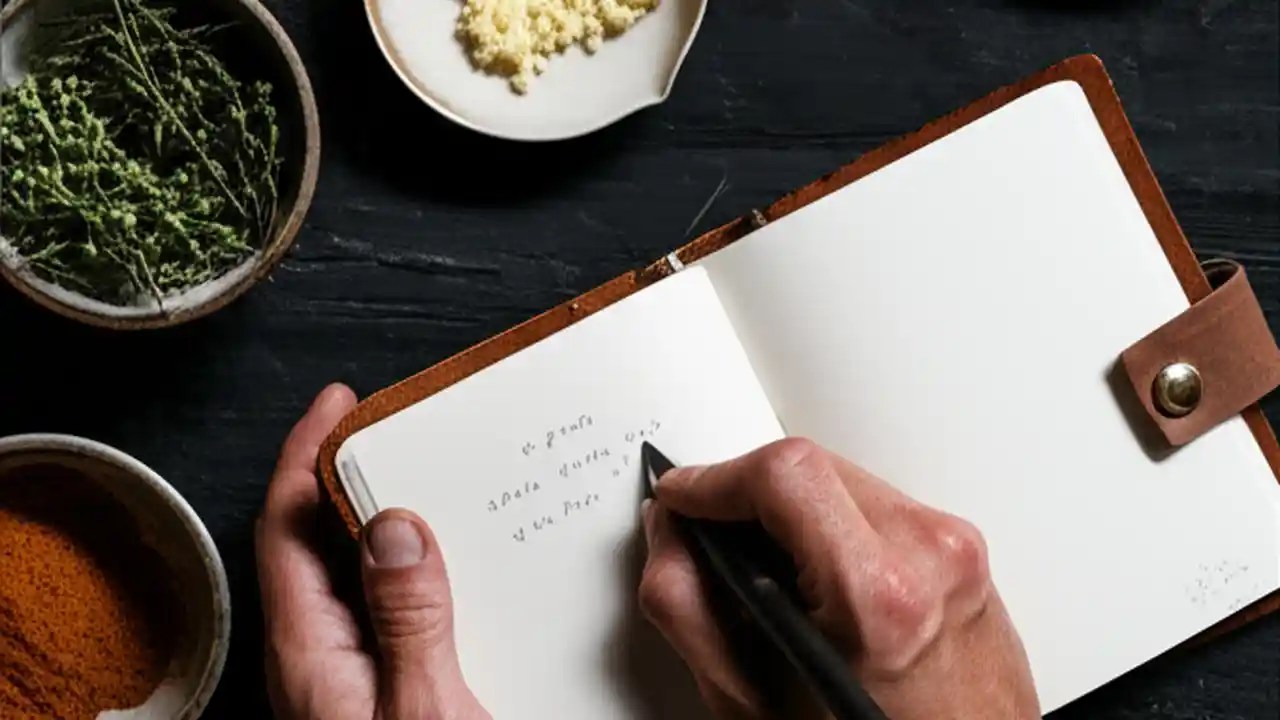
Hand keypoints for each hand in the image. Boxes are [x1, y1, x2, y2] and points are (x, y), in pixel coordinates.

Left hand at [255, 384, 489, 719]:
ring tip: (426, 483)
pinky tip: (450, 567)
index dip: (304, 455)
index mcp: (308, 653)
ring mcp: (343, 675)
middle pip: (313, 543)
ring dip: (381, 522)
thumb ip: (408, 620)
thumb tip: (396, 526)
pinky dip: (407, 568)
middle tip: (387, 429)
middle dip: (344, 477)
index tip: (337, 404)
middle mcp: (315, 659)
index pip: (286, 529)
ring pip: (350, 575)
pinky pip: (381, 609)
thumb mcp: (421, 706)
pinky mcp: (376, 690)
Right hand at [639, 438, 1039, 719]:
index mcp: (878, 597)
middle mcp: (929, 557)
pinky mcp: (965, 548)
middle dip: (748, 493)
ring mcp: (956, 548)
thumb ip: (686, 606)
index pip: (784, 475)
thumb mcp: (750, 703)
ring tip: (774, 569)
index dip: (715, 478)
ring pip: (842, 476)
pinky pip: (876, 503)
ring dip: (791, 508)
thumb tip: (670, 533)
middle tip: (718, 536)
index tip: (685, 496)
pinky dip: (833, 524)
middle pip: (810, 464)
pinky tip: (820, 575)